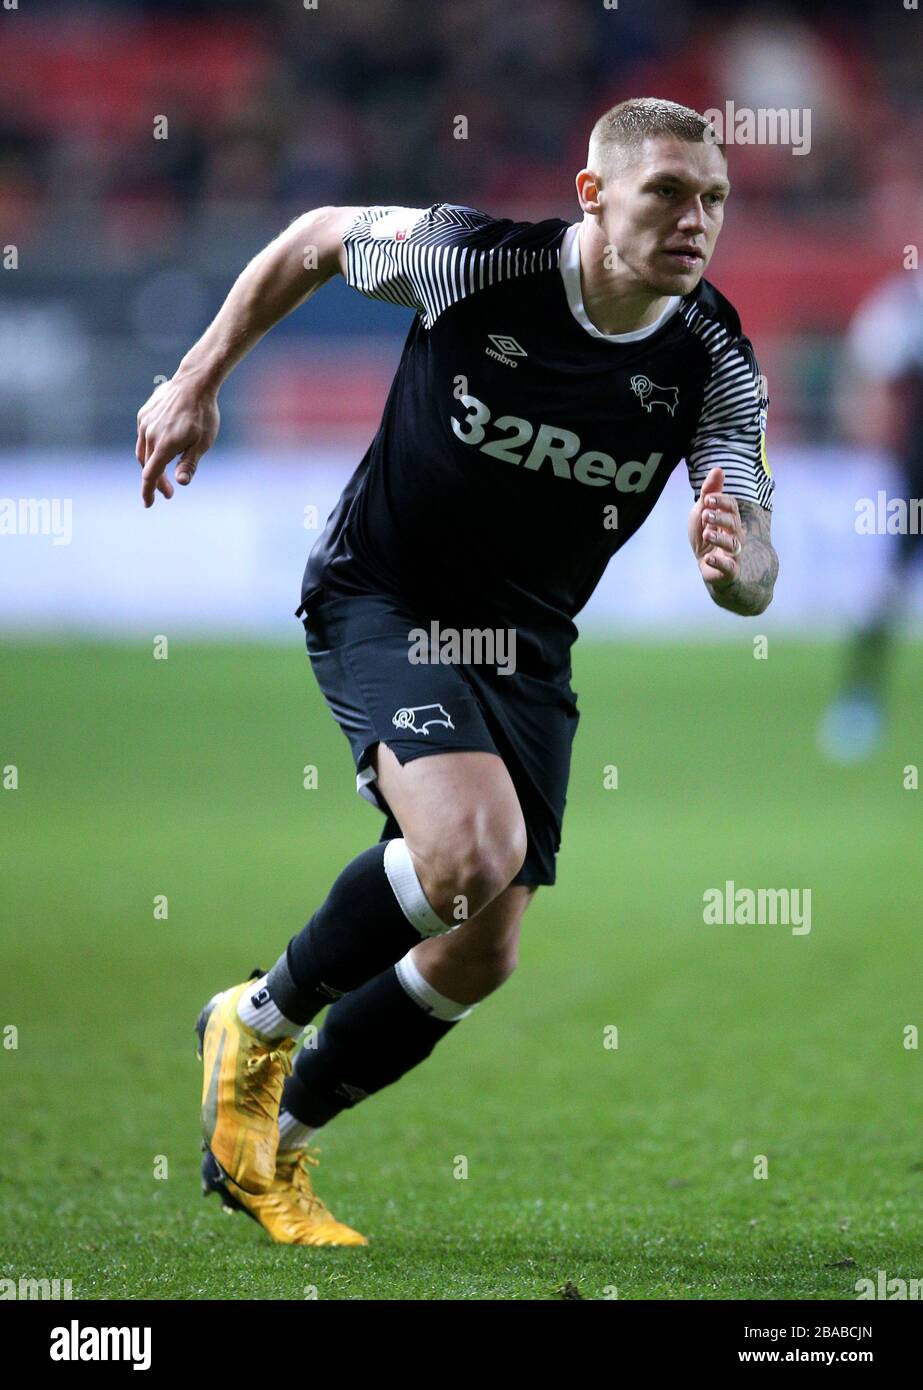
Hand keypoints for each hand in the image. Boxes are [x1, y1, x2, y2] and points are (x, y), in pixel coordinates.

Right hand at [135, 374, 219, 507]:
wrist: (194, 382)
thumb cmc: (203, 414)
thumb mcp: (202, 443)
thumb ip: (189, 464)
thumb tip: (180, 483)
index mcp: (164, 445)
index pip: (150, 475)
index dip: (148, 492)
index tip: (149, 504)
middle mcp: (149, 435)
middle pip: (147, 466)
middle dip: (156, 482)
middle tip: (169, 493)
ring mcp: (145, 423)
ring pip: (143, 451)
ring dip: (152, 465)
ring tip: (165, 472)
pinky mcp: (144, 414)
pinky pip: (143, 436)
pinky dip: (150, 448)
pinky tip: (162, 448)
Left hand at [688, 466, 742, 587]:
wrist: (712, 571)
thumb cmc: (707, 539)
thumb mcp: (702, 514)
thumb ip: (709, 493)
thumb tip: (718, 469)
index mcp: (728, 520)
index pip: (731, 507)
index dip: (722, 501)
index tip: (708, 498)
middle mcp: (734, 535)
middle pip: (733, 523)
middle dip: (720, 517)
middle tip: (706, 515)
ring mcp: (733, 554)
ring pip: (733, 545)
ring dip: (720, 538)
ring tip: (707, 533)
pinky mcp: (729, 572)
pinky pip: (728, 568)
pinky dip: (719, 562)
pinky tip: (709, 558)